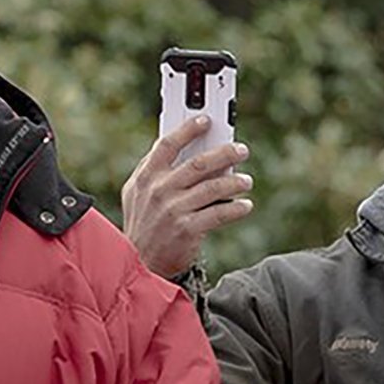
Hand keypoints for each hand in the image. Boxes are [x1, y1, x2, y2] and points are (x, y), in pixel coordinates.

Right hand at [122, 120, 252, 280]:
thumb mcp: (137, 194)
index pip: (168, 145)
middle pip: (198, 163)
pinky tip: (245, 206)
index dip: (189, 129)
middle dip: (225, 153)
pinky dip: (236, 208)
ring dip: (235, 182)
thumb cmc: (144, 224)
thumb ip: (153, 170)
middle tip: (241, 150)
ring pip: (213, 187)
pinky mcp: (187, 230)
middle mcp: (159, 190)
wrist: (140, 263)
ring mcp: (173, 210)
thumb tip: (184, 148)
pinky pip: (219, 213)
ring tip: (246, 181)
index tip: (207, 120)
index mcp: (146, 177)